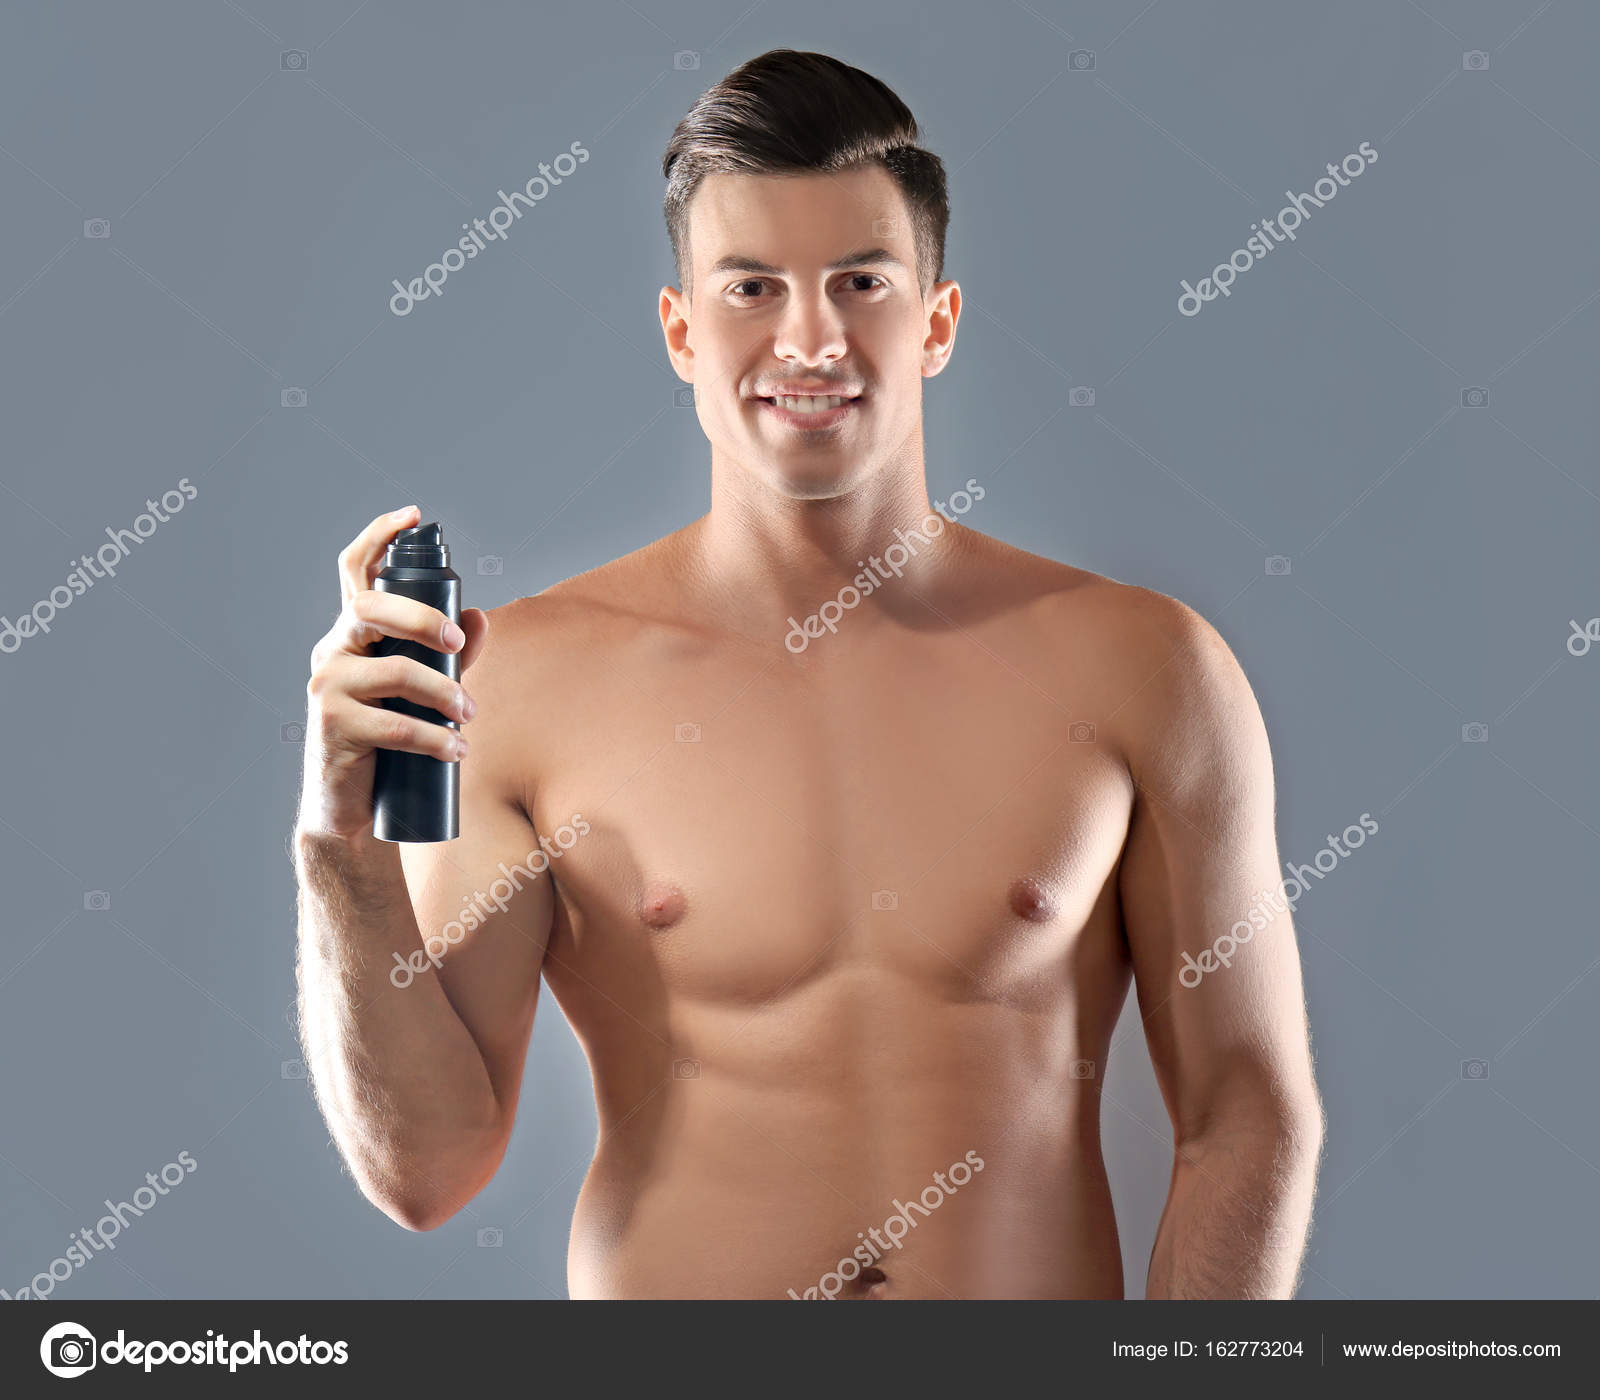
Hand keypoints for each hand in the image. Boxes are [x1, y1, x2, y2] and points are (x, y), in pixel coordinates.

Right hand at [296, 505, 489, 839]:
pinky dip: (434, 737)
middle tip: (457, 644)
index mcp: (352, 634)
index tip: (414, 515)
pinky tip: (457, 749)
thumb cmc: (388, 742)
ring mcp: (326, 688)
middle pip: (370, 609)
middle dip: (422, 619)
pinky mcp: (333, 728)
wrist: (350, 809)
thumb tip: (478, 618)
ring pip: (392, 671)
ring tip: (469, 715)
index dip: (380, 537)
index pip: (355, 572)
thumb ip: (449, 655)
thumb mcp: (422, 691)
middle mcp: (332, 651)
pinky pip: (393, 724)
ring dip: (442, 692)